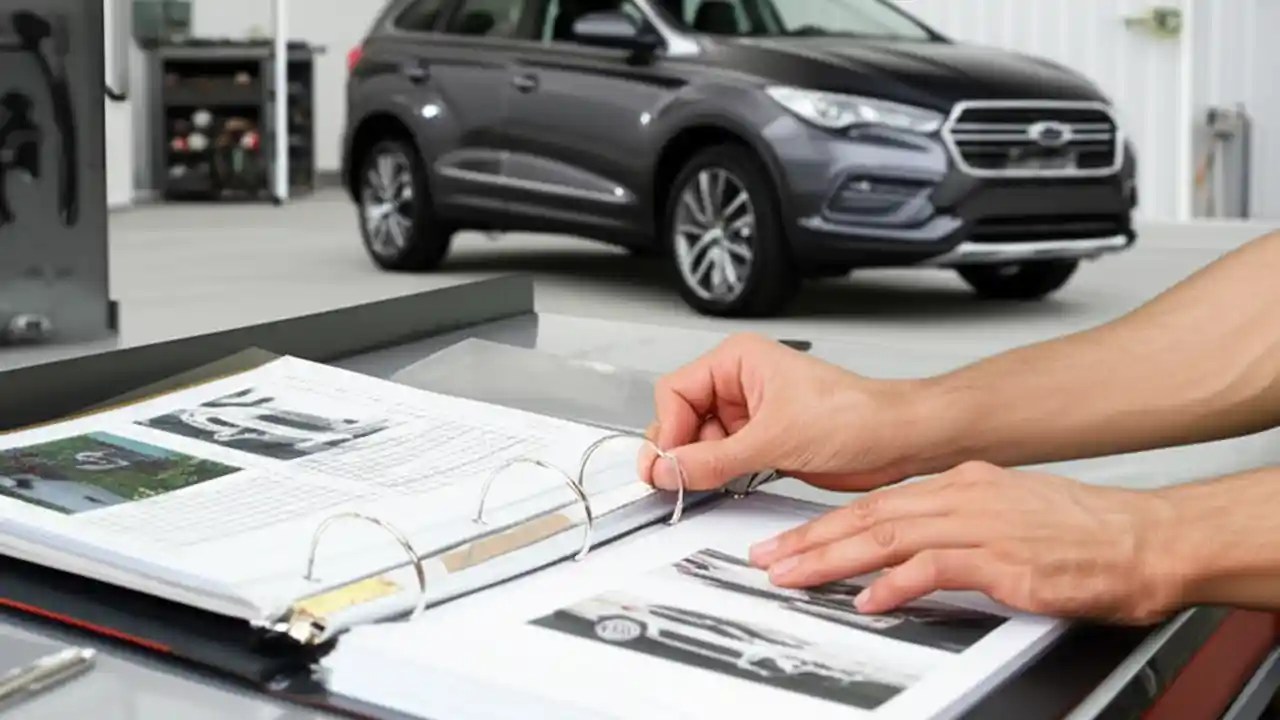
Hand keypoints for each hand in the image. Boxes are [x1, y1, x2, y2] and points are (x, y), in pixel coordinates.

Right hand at [638, 333, 929, 492]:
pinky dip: (717, 476)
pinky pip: (723, 460)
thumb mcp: (773, 439)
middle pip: (683, 418)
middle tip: (671, 483)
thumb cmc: (854, 415)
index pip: (676, 392)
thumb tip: (669, 470)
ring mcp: (750, 415)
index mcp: (737, 360)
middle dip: (679, 450)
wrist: (896, 441)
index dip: (668, 430)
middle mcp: (740, 384)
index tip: (665, 465)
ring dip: (698, 466)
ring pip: (700, 443)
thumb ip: (713, 459)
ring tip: (701, 485)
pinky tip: (719, 487)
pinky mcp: (762, 442)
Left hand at [748, 461, 1183, 624]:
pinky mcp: (1003, 559)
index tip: (792, 541)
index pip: (880, 502)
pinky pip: (935, 568)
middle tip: (771, 559)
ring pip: (889, 536)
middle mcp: (965, 496)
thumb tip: (914, 548)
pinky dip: (896, 584)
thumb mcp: (1009, 513)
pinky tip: (870, 599)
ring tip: (796, 576)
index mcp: (964, 484)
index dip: (828, 523)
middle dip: (812, 539)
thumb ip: (957, 525)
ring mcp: (982, 525)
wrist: (1146, 540)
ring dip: (835, 559)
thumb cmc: (1085, 533)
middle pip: (870, 516)